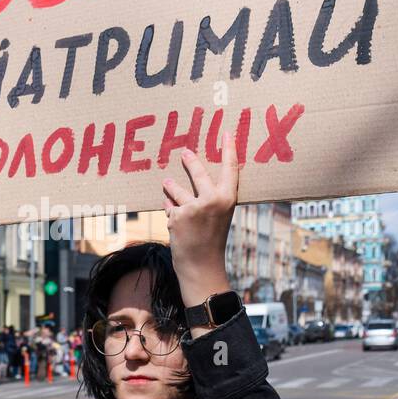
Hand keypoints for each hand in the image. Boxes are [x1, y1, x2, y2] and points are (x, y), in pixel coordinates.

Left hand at [161, 142, 237, 305]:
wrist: (202, 266)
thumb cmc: (211, 240)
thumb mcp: (219, 215)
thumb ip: (212, 196)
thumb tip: (194, 175)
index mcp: (228, 199)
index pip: (231, 169)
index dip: (228, 150)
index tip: (226, 132)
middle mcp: (213, 200)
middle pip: (198, 172)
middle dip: (189, 161)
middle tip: (184, 151)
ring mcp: (194, 207)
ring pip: (176, 189)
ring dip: (170, 187)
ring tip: (166, 182)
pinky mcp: (178, 215)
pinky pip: (169, 205)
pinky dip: (169, 210)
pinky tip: (174, 221)